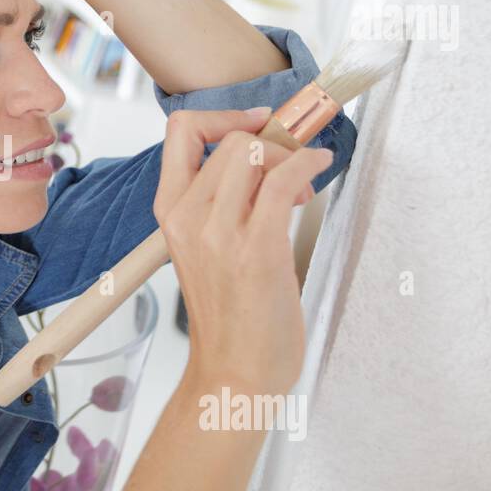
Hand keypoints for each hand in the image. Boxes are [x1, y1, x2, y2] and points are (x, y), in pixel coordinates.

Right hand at [152, 107, 332, 396]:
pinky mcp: (258, 249)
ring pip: (255, 152)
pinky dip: (310, 164)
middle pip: (231, 139)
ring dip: (291, 156)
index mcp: (170, 214)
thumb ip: (220, 203)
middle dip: (271, 143)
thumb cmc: (228, 317)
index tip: (255, 122)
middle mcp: (188, 218)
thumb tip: (263, 157)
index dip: (222, 116)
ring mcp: (221, 233)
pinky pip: (285, 180)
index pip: (181, 132)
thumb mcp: (204, 249)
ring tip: (303, 186)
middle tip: (291, 169)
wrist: (234, 374)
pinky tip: (320, 171)